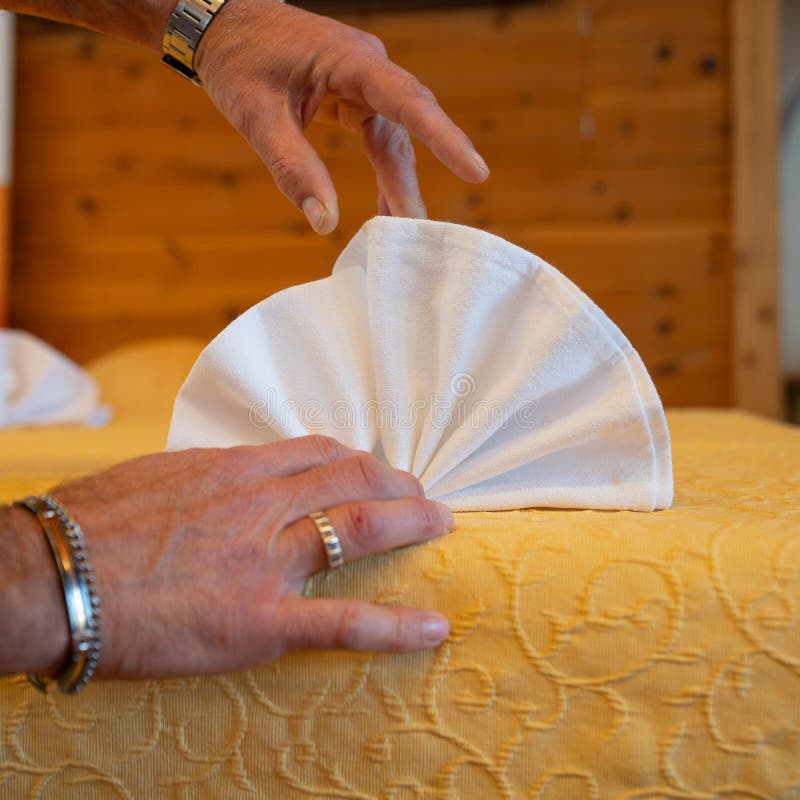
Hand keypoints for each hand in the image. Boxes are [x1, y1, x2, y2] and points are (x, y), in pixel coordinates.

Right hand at [37, 435, 452, 678]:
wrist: (47, 577)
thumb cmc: (87, 526)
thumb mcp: (156, 476)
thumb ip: (208, 476)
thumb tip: (234, 477)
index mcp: (232, 470)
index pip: (314, 452)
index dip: (353, 459)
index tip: (372, 468)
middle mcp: (259, 505)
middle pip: (349, 480)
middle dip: (394, 483)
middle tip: (422, 493)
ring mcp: (265, 561)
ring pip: (357, 529)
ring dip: (408, 523)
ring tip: (440, 524)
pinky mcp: (259, 619)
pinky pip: (341, 620)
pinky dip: (393, 626)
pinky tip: (431, 629)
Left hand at [194, 0, 489, 233]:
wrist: (222, 24)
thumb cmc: (238, 60)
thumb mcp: (258, 117)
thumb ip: (293, 169)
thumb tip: (326, 224)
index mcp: (349, 61)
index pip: (407, 101)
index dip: (443, 138)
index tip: (475, 171)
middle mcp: (367, 69)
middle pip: (405, 129)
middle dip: (409, 180)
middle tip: (416, 230)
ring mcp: (363, 83)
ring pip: (394, 140)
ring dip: (396, 184)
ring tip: (400, 230)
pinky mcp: (354, 96)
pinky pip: (378, 139)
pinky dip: (381, 173)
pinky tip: (384, 207)